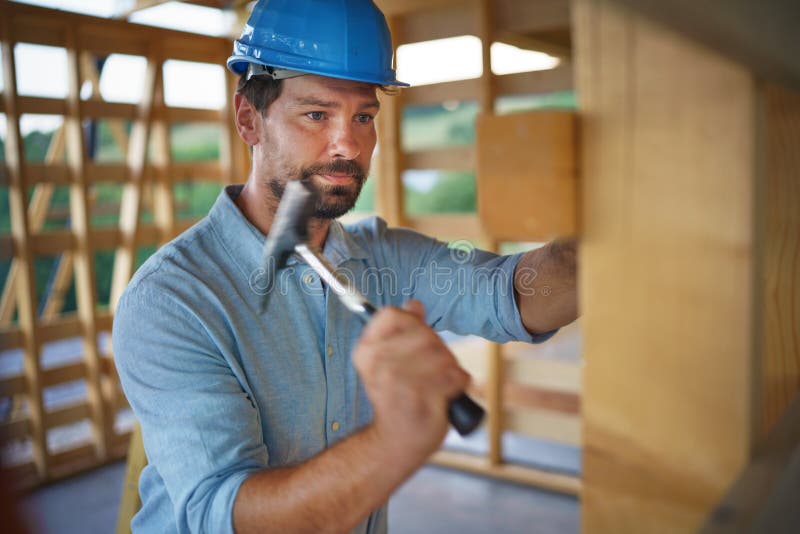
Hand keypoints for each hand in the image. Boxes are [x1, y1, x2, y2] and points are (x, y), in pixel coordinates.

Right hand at [353, 300, 469, 465]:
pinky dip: (459, 384)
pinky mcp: (423, 399)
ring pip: (443, 355)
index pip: (393, 314)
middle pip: (425, 333)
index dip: (412, 325)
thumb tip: (414, 303)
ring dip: (449, 369)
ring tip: (438, 384)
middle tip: (432, 371)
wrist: (395, 442)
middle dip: (437, 350)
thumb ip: (404, 330)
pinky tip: (446, 395)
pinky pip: (455, 376)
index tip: (414, 343)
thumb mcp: (390, 362)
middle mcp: (378, 364)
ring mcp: (399, 382)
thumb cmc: (397, 399)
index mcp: (366, 352)